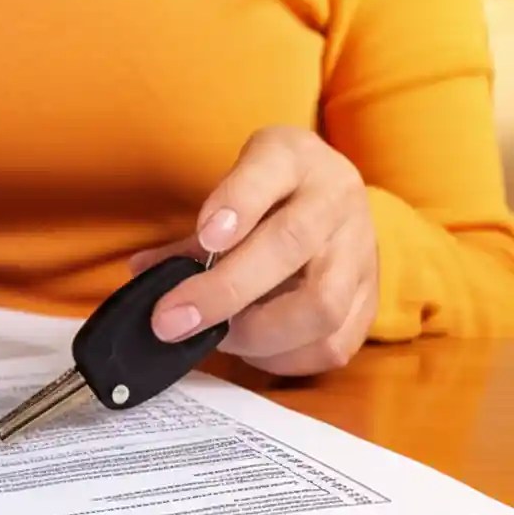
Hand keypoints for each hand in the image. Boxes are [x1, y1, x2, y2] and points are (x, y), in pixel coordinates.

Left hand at [128, 126, 378, 375]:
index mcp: (294, 158)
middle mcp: (336, 198)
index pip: (269, 169)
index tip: (206, 234)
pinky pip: (332, 344)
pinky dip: (284, 357)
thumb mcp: (231, 188)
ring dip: (257, 333)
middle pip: (290, 245)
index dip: (238, 202)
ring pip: (321, 305)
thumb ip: (192, 233)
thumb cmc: (271, 192)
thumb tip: (143, 275)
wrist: (333, 194)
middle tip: (172, 321)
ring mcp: (361, 250)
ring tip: (218, 336)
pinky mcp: (371, 299)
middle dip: (225, 291)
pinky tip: (253, 348)